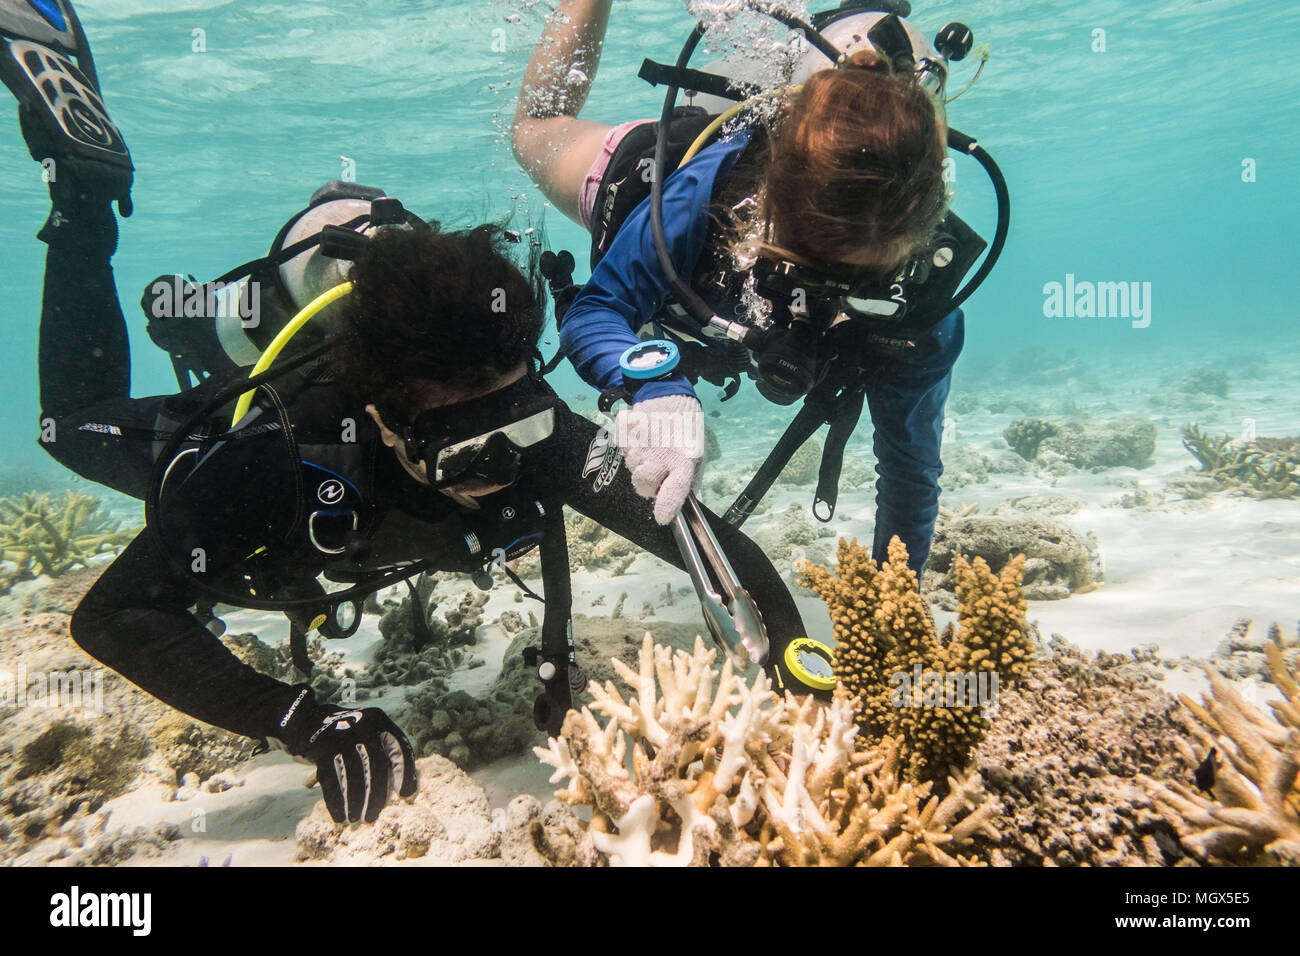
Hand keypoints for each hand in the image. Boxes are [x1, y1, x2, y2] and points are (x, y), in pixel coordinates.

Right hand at [295, 706, 417, 822]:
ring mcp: (341, 737)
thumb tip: (404, 789)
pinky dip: (335, 802)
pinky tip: (339, 816)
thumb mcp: (370, 731)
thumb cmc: (350, 734)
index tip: (405, 794)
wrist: (310, 720)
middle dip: (376, 794)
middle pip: (376, 764)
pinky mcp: (322, 750)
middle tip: (373, 816)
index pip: (399, 746)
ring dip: (355, 801)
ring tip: (357, 819)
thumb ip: (386, 753)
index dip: (406, 772)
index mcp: (379, 720)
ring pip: (353, 774)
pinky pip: (330, 780)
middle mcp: (362, 726)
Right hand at [615, 394, 704, 523]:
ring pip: (632, 469)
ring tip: (652, 449)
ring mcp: (640, 444)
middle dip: (647, 483)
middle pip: (643, 484)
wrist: (669, 394)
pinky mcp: (626, 434)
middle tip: (656, 472)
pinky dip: (631, 450)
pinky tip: (642, 440)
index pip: (673, 491)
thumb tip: (686, 501)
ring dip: (640, 465)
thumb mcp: (698, 453)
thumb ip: (691, 478)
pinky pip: (624, 452)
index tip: (662, 518)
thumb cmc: (687, 427)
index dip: (666, 507)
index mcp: (681, 460)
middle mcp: (659, 455)